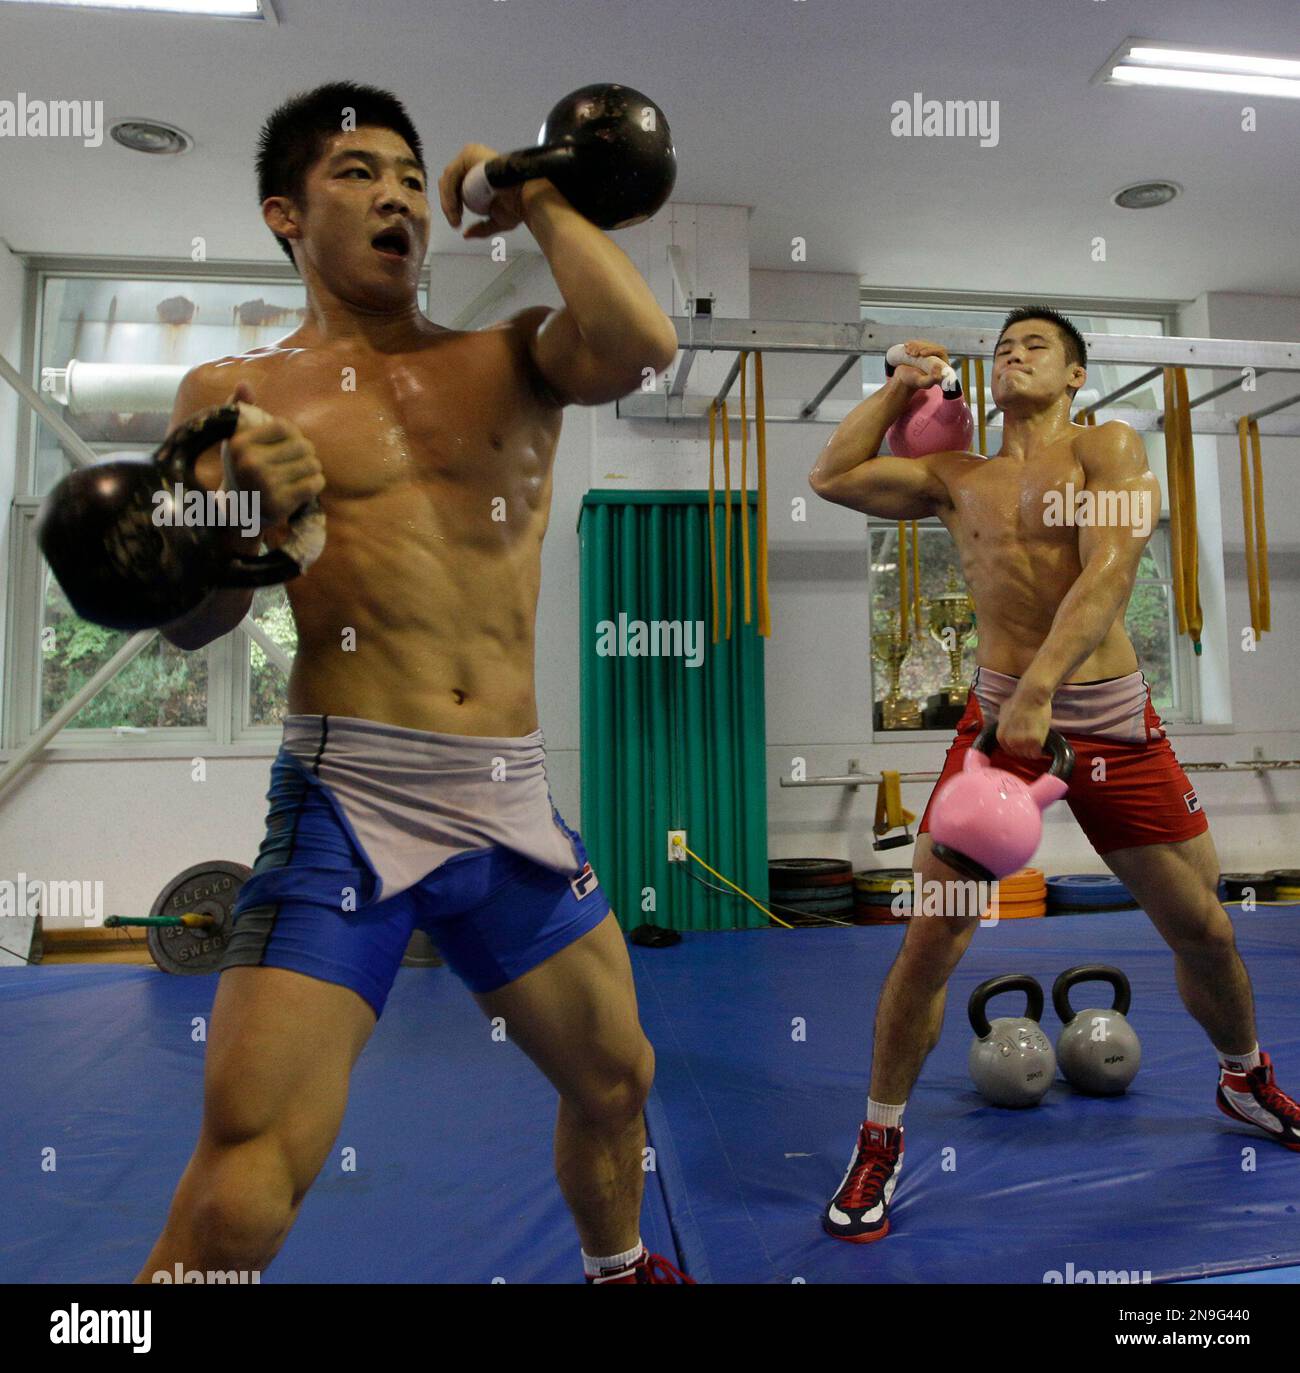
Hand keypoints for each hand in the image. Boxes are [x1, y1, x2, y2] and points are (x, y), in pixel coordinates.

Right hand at [221, 389, 324, 532]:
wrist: (239, 511)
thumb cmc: (242, 467)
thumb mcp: (236, 438)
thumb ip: (241, 409)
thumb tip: (244, 383)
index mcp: (240, 443)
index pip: (285, 427)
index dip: (294, 434)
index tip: (288, 444)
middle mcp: (250, 463)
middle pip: (303, 446)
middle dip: (307, 453)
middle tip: (299, 462)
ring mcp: (265, 484)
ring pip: (312, 465)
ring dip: (313, 468)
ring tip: (302, 473)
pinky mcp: (280, 503)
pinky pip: (315, 484)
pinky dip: (316, 484)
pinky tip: (306, 487)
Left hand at [438, 143, 526, 236]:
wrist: (525, 197)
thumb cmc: (517, 207)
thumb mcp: (497, 220)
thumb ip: (481, 227)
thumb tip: (466, 234)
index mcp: (484, 172)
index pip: (459, 184)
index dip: (455, 203)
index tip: (458, 221)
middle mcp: (477, 161)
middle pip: (451, 180)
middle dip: (449, 203)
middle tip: (455, 221)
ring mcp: (473, 155)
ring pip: (448, 179)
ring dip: (448, 202)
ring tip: (455, 218)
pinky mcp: (469, 154)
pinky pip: (450, 175)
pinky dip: (448, 194)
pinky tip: (453, 209)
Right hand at [893, 339, 950, 392]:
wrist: (903, 380)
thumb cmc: (913, 382)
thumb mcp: (923, 382)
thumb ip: (932, 379)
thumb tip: (939, 367)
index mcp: (941, 365)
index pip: (940, 351)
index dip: (931, 350)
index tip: (921, 354)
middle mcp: (937, 358)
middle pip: (932, 346)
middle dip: (921, 347)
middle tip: (913, 354)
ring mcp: (928, 354)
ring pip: (924, 343)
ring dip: (916, 345)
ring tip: (907, 352)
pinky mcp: (921, 351)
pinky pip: (918, 343)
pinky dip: (912, 343)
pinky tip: (906, 346)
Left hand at [995, 688, 1052, 759]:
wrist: (1031, 696)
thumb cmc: (1018, 701)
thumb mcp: (1002, 713)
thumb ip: (1003, 725)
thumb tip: (1006, 728)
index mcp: (1001, 736)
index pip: (1009, 751)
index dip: (1017, 748)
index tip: (1023, 744)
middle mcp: (1010, 741)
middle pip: (1019, 754)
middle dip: (1025, 749)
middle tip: (1032, 742)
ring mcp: (1022, 742)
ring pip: (1028, 756)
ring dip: (1033, 750)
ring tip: (1037, 742)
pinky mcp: (1035, 742)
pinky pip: (1037, 754)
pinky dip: (1040, 750)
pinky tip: (1041, 743)